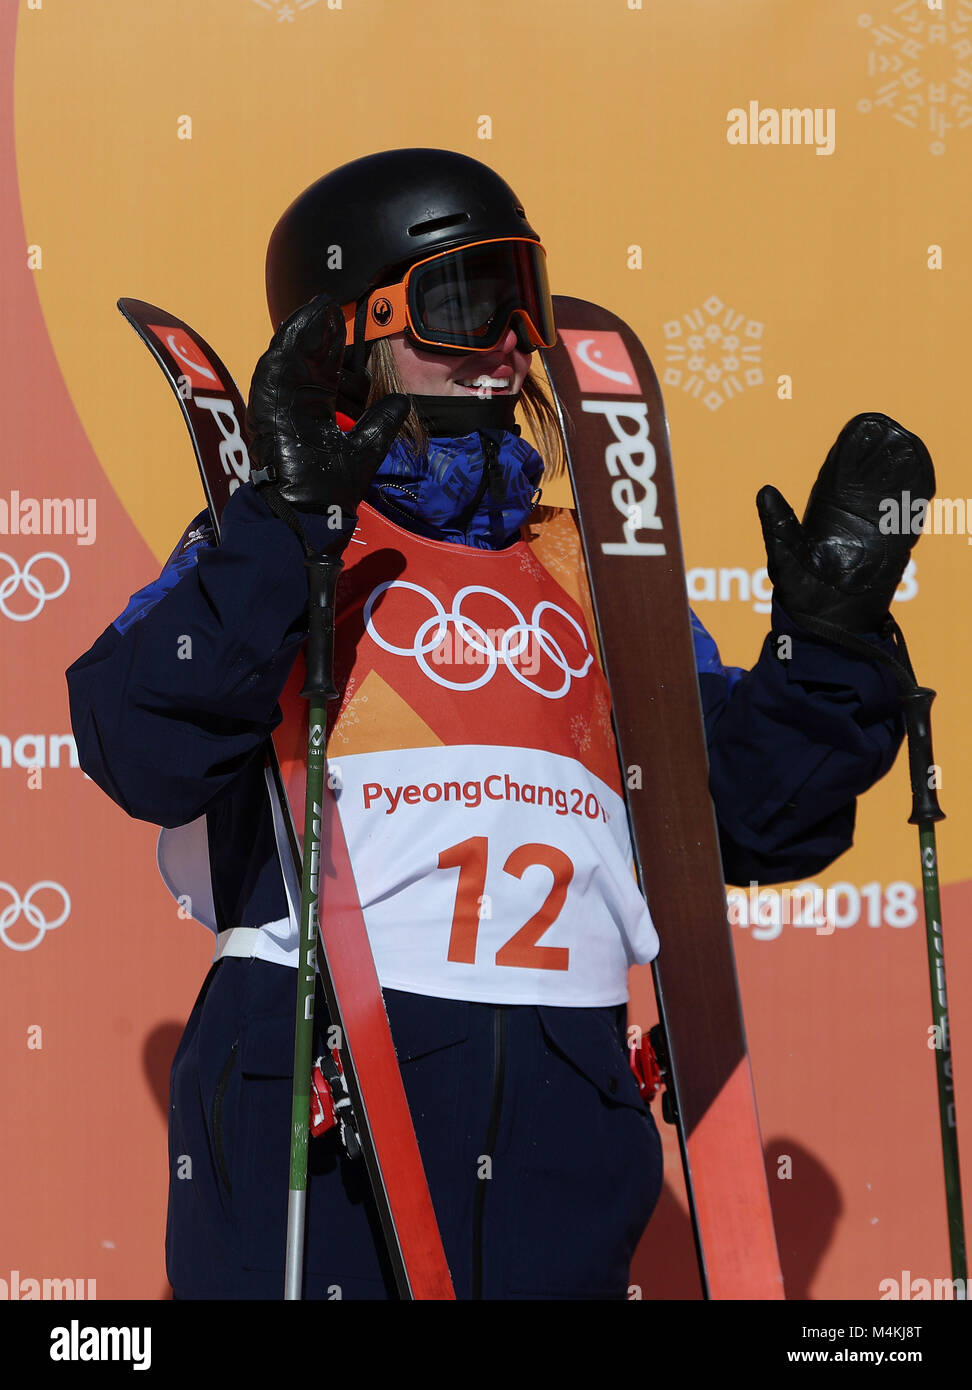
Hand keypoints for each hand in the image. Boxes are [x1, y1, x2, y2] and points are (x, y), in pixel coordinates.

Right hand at [245, 293, 408, 544]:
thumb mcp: (366, 448)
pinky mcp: (266, 409)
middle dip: (317, 332)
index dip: (331, 347)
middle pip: (305, 360)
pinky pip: (273, 371)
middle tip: (329, 305)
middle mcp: (293, 406)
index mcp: (312, 413)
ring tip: (317, 307)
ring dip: (301, 331)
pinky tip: (298, 326)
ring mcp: (278, 406)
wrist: (311, 513)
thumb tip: (402, 400)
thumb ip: (380, 423)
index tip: (342, 324)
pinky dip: (285, 347)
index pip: (322, 372)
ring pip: (287, 359)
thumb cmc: (331, 489)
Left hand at [756, 412, 934, 633]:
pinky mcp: (891, 552)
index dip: (848, 458)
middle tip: (890, 432)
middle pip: (869, 485)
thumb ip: (778, 525)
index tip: (858, 432)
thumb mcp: (784, 556)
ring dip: (899, 479)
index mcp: (824, 519)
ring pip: (889, 500)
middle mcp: (851, 522)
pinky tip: (920, 485)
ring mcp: (873, 535)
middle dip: (880, 461)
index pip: (838, 480)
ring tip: (907, 449)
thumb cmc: (800, 595)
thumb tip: (764, 489)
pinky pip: (904, 524)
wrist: (827, 628)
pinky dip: (913, 505)